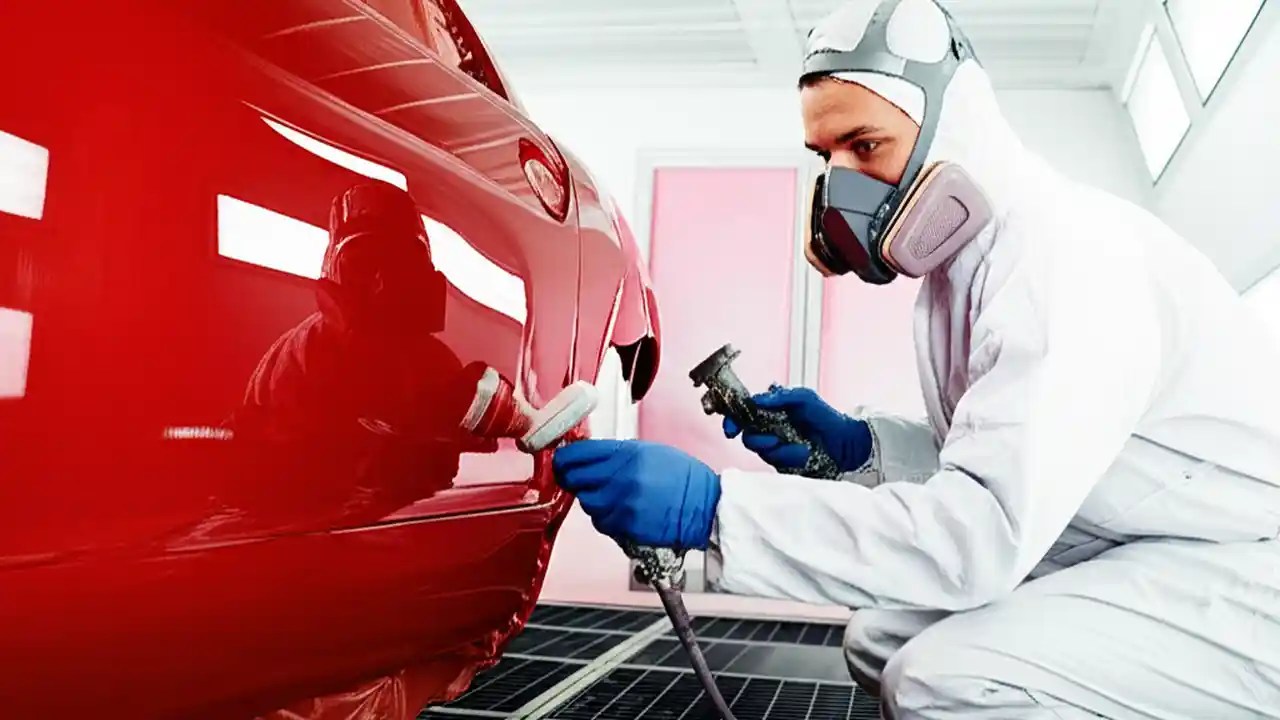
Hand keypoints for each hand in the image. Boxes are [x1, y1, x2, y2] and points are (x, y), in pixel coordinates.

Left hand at [552, 440, 719, 550]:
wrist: (705, 506)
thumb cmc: (683, 478)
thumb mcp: (650, 452)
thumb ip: (617, 455)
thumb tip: (589, 456)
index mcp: (627, 453)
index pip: (578, 454)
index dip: (564, 459)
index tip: (561, 461)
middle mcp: (621, 477)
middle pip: (576, 480)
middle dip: (574, 480)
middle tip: (578, 481)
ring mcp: (623, 503)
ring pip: (587, 503)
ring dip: (593, 501)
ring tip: (612, 498)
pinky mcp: (627, 526)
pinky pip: (602, 522)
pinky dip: (606, 519)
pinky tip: (622, 513)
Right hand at [723, 386, 871, 472]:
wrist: (846, 443)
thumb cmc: (826, 417)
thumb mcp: (804, 398)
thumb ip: (780, 396)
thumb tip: (756, 400)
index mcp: (770, 411)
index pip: (742, 414)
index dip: (731, 420)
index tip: (731, 428)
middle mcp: (769, 429)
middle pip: (746, 436)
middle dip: (755, 438)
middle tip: (772, 438)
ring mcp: (775, 448)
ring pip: (760, 450)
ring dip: (777, 448)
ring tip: (797, 445)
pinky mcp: (783, 464)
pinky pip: (775, 463)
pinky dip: (789, 457)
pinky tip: (803, 452)